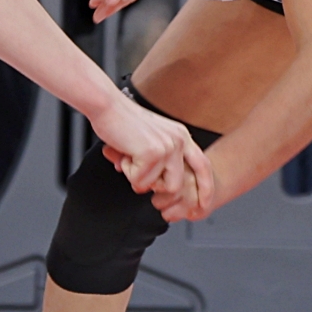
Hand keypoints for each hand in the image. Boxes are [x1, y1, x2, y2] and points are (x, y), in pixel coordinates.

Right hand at [85, 91, 212, 205]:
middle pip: (176, 186)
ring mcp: (168, 147)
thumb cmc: (122, 121)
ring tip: (129, 158)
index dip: (205, 188)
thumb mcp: (150, 139)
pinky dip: (128, 172)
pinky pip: (140, 182)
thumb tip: (155, 187)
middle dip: (154, 187)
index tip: (201, 206)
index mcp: (181, 135)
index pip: (203, 166)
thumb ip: (160, 159)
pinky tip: (124, 154)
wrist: (107, 105)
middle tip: (136, 171)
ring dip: (138, 178)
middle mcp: (179, 140)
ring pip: (157, 187)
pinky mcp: (153, 153)